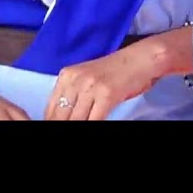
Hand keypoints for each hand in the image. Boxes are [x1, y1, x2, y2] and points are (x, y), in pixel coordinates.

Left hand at [45, 45, 161, 120]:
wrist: (141, 59)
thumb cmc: (117, 70)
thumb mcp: (88, 78)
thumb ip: (73, 93)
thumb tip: (63, 115)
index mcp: (67, 75)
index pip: (50, 108)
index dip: (52, 121)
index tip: (55, 126)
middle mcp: (75, 80)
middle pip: (60, 116)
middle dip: (63, 125)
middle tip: (65, 133)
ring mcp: (90, 87)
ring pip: (75, 120)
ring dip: (77, 126)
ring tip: (82, 127)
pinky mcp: (106, 95)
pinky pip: (94, 120)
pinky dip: (93, 126)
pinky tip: (94, 125)